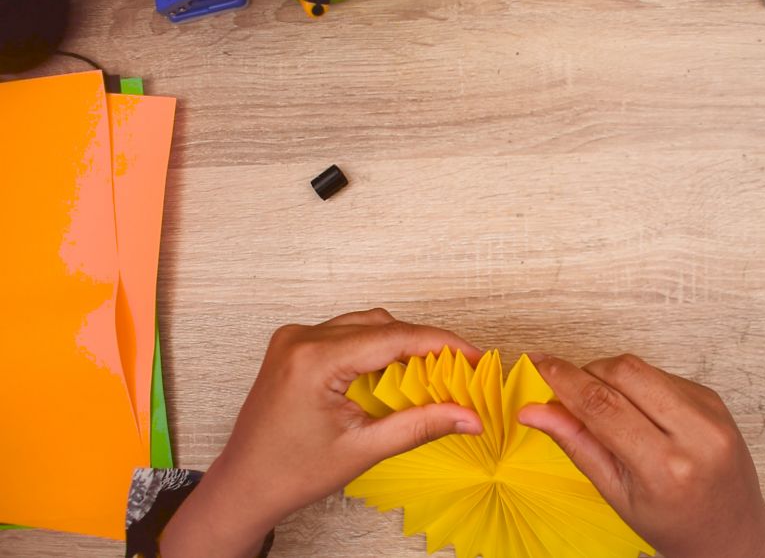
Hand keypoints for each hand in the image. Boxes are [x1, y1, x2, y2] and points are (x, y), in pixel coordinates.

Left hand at [161, 309, 483, 557]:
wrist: (244, 485)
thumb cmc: (290, 472)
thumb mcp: (363, 450)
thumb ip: (420, 426)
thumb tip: (469, 416)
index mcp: (314, 359)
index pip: (393, 337)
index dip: (441, 344)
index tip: (474, 357)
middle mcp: (301, 338)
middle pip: (382, 325)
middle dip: (424, 345)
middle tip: (460, 370)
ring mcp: (293, 339)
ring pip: (365, 325)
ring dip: (400, 344)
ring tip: (432, 373)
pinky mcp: (293, 346)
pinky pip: (345, 333)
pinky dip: (374, 348)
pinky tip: (394, 373)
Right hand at [519, 354, 764, 557]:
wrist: (730, 533)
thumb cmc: (673, 523)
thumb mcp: (615, 494)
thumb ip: (576, 444)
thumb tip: (534, 411)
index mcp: (665, 468)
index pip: (602, 405)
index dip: (564, 379)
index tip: (540, 363)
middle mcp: (695, 434)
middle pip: (624, 371)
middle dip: (587, 373)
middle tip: (570, 393)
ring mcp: (710, 413)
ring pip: (643, 367)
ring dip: (611, 377)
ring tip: (606, 409)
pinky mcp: (714, 399)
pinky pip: (662, 374)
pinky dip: (638, 385)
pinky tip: (638, 413)